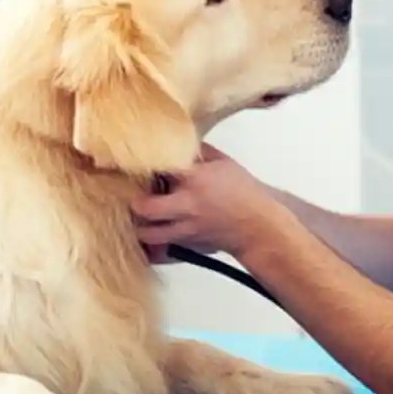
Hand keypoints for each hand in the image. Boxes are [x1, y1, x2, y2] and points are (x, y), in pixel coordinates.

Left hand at [131, 143, 288, 260]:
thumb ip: (198, 151)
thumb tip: (177, 142)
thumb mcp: (223, 162)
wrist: (259, 225)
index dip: (143, 168)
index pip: (158, 170)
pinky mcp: (188, 246)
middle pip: (144, 208)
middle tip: (133, 197)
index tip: (136, 167)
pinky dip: (153, 247)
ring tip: (139, 218)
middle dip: (134, 203)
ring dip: (139, 226)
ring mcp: (185, 229)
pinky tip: (152, 237)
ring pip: (148, 234)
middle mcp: (186, 205)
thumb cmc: (243, 191)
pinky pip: (161, 251)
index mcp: (195, 179)